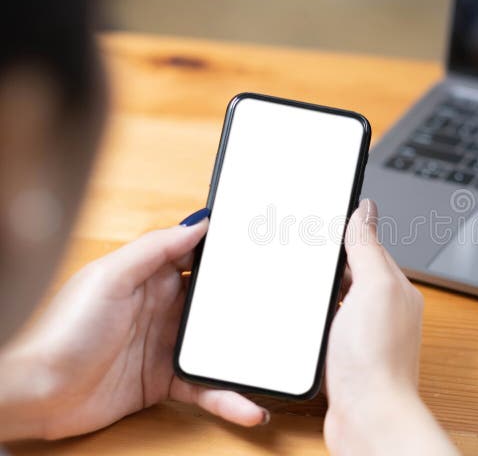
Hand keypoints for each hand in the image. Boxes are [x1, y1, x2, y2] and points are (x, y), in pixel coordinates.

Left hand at [0, 209, 267, 440]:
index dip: (229, 253)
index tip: (263, 249)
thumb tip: (198, 222)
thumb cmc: (65, 330)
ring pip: (217, 345)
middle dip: (249, 302)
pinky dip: (228, 398)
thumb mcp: (109, 277)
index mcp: (149, 277)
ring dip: (246, 354)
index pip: (197, 258)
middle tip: (286, 302)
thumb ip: (154, 248)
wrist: (39, 393)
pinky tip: (250, 407)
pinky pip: (206, 387)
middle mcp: (162, 308)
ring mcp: (165, 345)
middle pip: (215, 302)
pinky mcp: (165, 382)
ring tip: (276, 360)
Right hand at [324, 199, 457, 454]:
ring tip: (300, 283)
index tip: (319, 222)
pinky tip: (303, 319)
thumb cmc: (375, 359)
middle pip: (351, 274)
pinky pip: (328, 328)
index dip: (343, 234)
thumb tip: (366, 209)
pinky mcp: (345, 358)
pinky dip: (315, 320)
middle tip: (302, 254)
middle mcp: (383, 311)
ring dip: (321, 293)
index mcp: (395, 288)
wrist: (367, 417)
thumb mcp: (374, 287)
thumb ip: (368, 247)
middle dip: (329, 264)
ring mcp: (364, 336)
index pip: (368, 248)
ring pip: (338, 301)